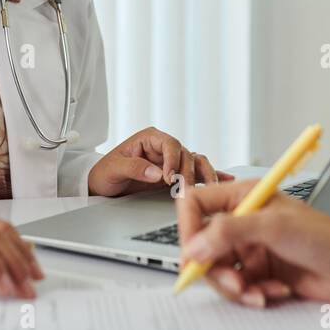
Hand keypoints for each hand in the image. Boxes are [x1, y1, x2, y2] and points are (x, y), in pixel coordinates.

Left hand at [87, 127, 232, 196]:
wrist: (104, 186)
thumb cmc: (105, 173)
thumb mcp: (114, 169)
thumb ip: (135, 168)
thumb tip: (158, 172)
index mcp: (150, 138)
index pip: (170, 144)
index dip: (172, 160)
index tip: (168, 178)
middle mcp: (165, 147)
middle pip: (186, 155)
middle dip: (188, 173)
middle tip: (185, 190)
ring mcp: (172, 160)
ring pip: (196, 162)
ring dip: (204, 174)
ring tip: (211, 186)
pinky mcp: (177, 174)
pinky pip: (197, 172)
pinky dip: (211, 174)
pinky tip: (225, 178)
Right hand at [176, 178, 329, 305]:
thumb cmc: (329, 237)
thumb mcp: (275, 227)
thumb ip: (231, 232)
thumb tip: (195, 245)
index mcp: (245, 196)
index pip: (196, 205)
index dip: (188, 229)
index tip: (194, 253)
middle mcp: (244, 221)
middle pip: (203, 246)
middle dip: (215, 269)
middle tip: (234, 283)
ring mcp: (252, 248)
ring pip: (219, 271)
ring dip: (236, 287)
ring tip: (259, 291)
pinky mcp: (260, 271)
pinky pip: (238, 287)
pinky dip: (252, 294)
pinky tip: (274, 291)